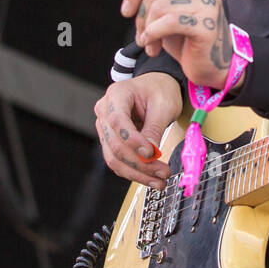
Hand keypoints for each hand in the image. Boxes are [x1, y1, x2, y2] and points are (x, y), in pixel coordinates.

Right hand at [93, 74, 181, 188]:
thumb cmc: (160, 90)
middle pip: (115, 144)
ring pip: (114, 158)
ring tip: (159, 181)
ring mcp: (105, 127)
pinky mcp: (111, 140)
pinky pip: (118, 161)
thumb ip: (154, 128)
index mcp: (116, 95)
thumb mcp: (163, 105)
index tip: (151, 152)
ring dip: (137, 173)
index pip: (117, 121)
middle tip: (163, 172)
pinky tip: (151, 178)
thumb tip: (150, 154)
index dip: (133, 140)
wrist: (157, 86)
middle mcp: (105, 111)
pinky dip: (134, 172)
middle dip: (140, 163)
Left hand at [106, 0, 235, 89]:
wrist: (211, 64)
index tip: (127, 12)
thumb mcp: (159, 8)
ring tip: (149, 44)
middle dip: (140, 17)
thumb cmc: (184, 35)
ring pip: (157, 7)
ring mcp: (208, 2)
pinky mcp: (207, 24)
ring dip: (146, 30)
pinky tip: (153, 47)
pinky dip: (153, 35)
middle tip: (142, 36)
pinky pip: (167, 22)